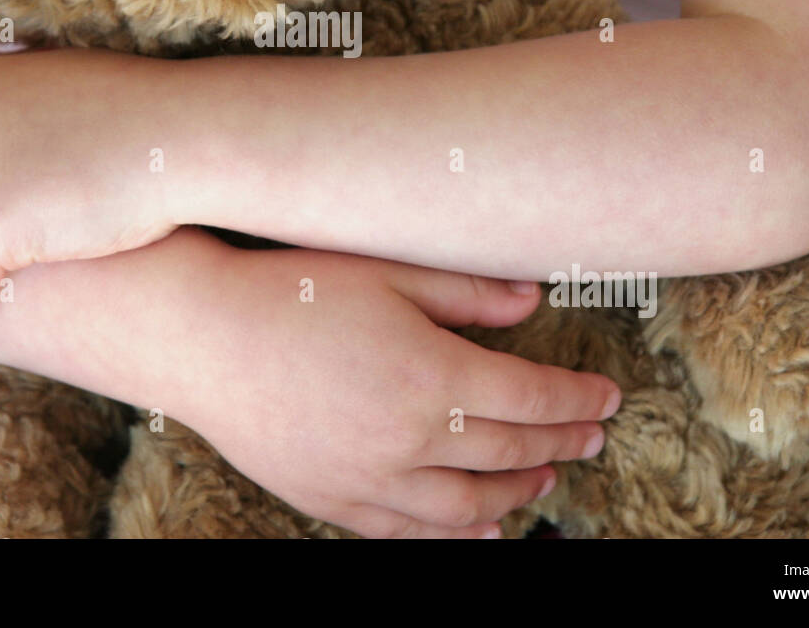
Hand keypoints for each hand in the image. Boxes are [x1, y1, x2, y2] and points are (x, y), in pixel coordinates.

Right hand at [168, 244, 620, 538]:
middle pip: (507, 451)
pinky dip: (452, 536)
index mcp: (431, 375)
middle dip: (558, 443)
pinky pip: (407, 533)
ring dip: (515, 496)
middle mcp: (409, 439)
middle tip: (588, 438)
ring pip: (466, 506)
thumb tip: (533, 302)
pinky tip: (476, 532)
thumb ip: (465, 291)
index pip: (532, 399)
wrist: (200, 336)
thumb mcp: (385, 270)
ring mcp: (369, 478)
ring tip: (543, 483)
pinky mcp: (331, 499)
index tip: (607, 398)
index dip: (577, 400)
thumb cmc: (289, 289)